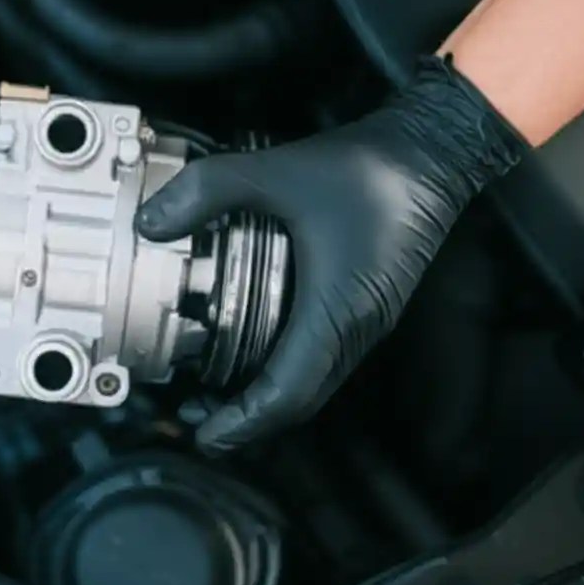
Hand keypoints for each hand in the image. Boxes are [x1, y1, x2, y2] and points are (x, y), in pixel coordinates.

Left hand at [137, 56, 525, 453]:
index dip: (243, 422)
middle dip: (249, 417)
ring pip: (315, 380)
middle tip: (199, 416)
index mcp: (337, 309)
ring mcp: (367, 317)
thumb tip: (151, 222)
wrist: (432, 150)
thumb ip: (207, 190)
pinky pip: (324, 354)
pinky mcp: (368, 302)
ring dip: (268, 393)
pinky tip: (256, 342)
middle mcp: (358, 326)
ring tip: (219, 388)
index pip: (288, 393)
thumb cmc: (370, 168)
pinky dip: (286, 364)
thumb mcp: (274, 171)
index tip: (206, 434)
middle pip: (301, 400)